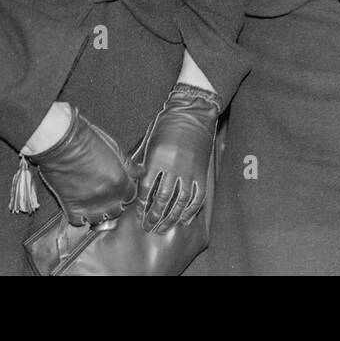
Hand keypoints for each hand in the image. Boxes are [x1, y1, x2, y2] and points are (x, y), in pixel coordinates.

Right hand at [32, 107, 136, 225]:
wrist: (62, 143)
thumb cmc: (88, 141)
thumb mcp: (114, 149)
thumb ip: (128, 165)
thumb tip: (141, 172)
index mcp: (120, 182)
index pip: (130, 196)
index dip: (125, 192)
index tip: (120, 188)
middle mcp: (108, 197)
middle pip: (117, 210)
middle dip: (114, 203)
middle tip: (106, 194)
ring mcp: (90, 205)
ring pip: (100, 220)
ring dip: (99, 213)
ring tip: (94, 202)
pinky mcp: (72, 208)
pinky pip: (80, 222)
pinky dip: (80, 217)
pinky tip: (80, 207)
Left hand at [132, 83, 220, 233]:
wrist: (193, 113)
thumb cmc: (168, 126)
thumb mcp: (151, 144)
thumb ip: (146, 166)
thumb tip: (137, 189)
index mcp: (159, 158)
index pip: (147, 189)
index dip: (142, 206)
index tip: (139, 215)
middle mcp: (175, 166)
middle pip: (162, 199)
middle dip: (154, 217)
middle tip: (148, 226)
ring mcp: (190, 170)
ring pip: (180, 202)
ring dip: (171, 218)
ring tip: (163, 227)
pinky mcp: (202, 171)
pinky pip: (197, 197)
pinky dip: (191, 211)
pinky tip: (184, 219)